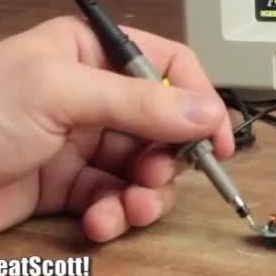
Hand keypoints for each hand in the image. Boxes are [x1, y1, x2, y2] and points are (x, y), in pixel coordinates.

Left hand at [0, 16, 231, 242]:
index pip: (169, 67)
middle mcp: (93, 94)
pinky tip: (102, 222)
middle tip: (161, 179)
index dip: (198, 100)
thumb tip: (206, 112)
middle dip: (169, 157)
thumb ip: (138, 103)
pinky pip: (114, 197)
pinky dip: (116, 213)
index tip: (217, 137)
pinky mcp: (69, 183)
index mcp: (90, 53)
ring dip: (147, 193)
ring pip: (144, 166)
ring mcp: (81, 140)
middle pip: (163, 124)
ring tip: (133, 210)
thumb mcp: (59, 94)